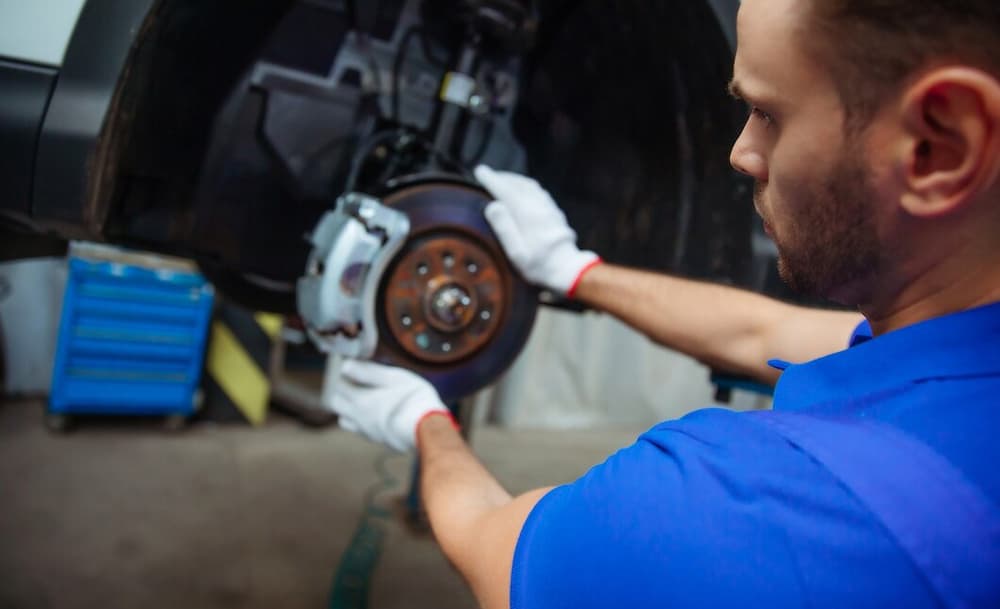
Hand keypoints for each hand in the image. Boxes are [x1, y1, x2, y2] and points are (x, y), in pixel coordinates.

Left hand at [330, 359, 452, 451]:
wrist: (427, 429)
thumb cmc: (413, 398)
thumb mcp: (394, 377)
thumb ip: (368, 372)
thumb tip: (345, 366)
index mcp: (360, 399)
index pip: (339, 384)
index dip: (343, 373)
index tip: (351, 366)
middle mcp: (359, 418)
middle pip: (336, 404)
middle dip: (341, 391)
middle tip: (355, 381)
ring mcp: (368, 431)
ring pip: (345, 420)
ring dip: (349, 409)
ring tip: (364, 398)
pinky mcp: (379, 440)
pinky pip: (361, 430)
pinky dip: (362, 421)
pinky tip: (378, 414)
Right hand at [475, 165, 600, 295]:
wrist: (568, 270)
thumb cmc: (540, 265)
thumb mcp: (517, 253)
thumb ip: (504, 228)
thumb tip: (493, 206)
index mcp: (527, 215)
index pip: (506, 191)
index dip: (491, 179)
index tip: (480, 171)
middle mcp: (539, 207)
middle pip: (519, 184)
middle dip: (502, 177)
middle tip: (489, 174)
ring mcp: (549, 209)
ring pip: (531, 186)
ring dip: (515, 180)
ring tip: (503, 180)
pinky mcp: (556, 214)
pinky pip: (539, 192)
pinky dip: (527, 186)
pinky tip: (524, 191)